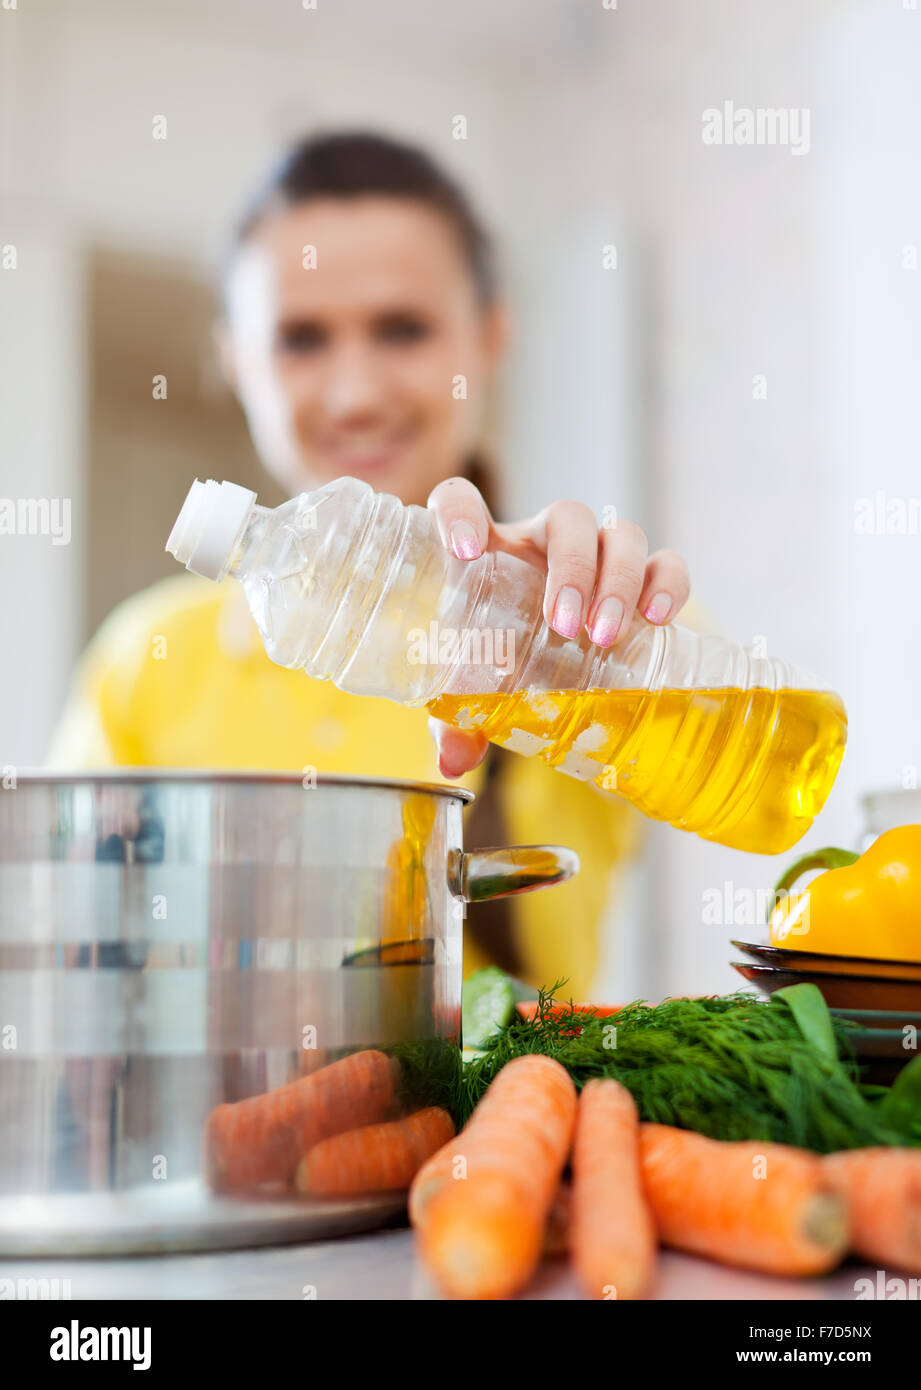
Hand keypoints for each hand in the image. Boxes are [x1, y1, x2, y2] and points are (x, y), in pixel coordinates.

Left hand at [425, 477, 690, 777]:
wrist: (551, 666)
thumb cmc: (501, 663)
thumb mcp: (476, 689)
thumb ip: (459, 719)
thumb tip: (454, 758)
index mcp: (489, 552)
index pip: (461, 501)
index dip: (461, 512)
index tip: (467, 551)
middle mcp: (542, 543)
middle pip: (567, 518)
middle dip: (572, 568)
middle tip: (565, 625)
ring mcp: (597, 556)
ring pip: (618, 535)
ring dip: (618, 580)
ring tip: (606, 635)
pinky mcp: (641, 578)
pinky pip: (665, 561)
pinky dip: (669, 582)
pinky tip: (659, 617)